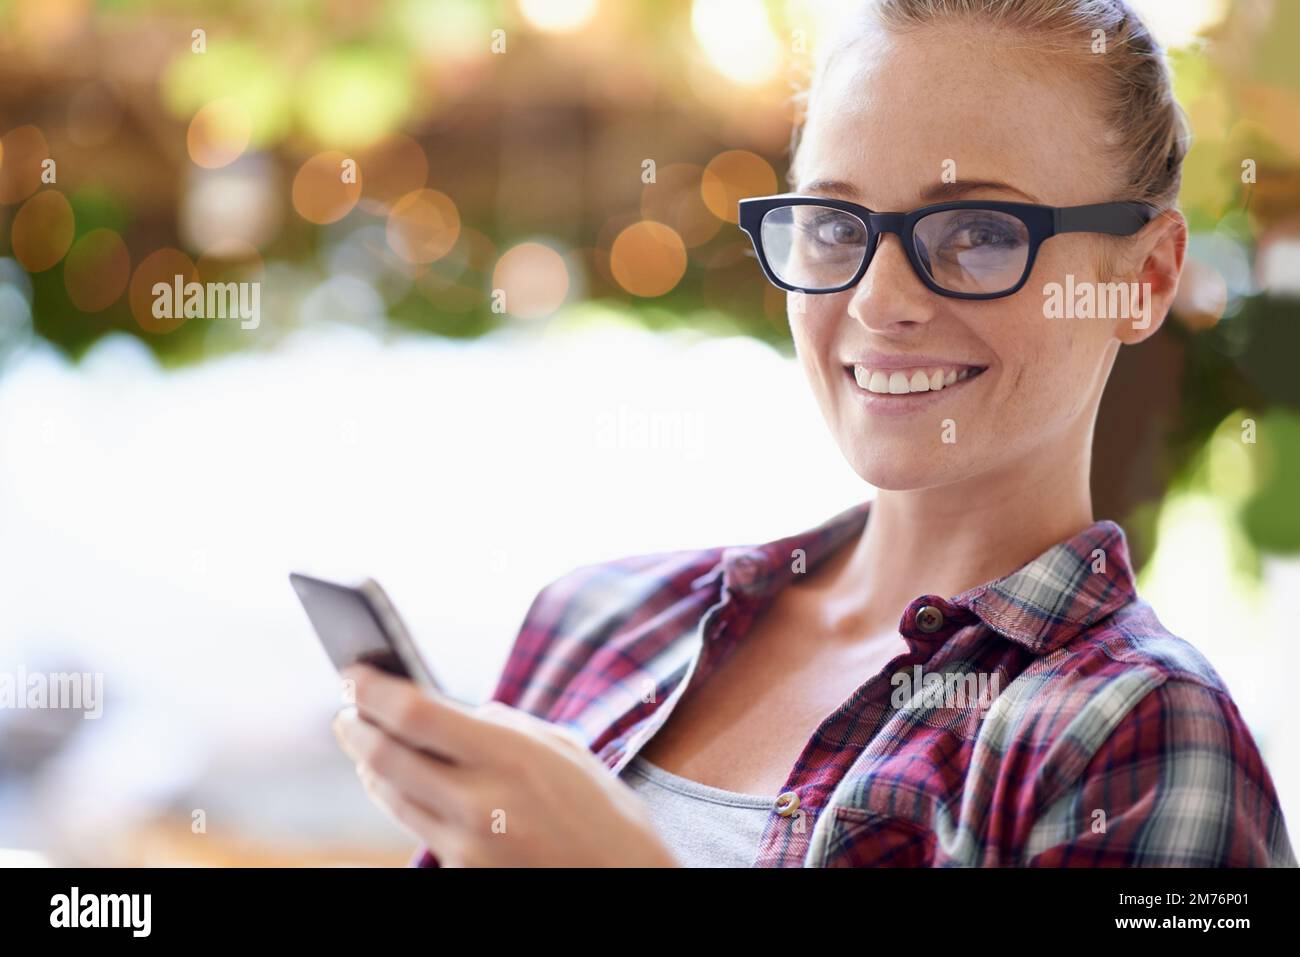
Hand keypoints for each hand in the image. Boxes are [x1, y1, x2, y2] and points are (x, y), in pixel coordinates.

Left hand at [332, 663, 678, 866]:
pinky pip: (415, 828)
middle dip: (356, 728)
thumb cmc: (601, 807)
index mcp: (508, 755)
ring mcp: (467, 844)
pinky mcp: (463, 871)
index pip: (414, 715)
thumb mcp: (558, 747)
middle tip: (346, 710)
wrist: (622, 878)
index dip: (372, 691)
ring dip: (369, 765)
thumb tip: (452, 712)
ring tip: (363, 741)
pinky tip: (395, 782)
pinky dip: (398, 798)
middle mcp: (479, 800)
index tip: (353, 673)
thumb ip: (501, 726)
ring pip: (390, 796)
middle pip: (385, 757)